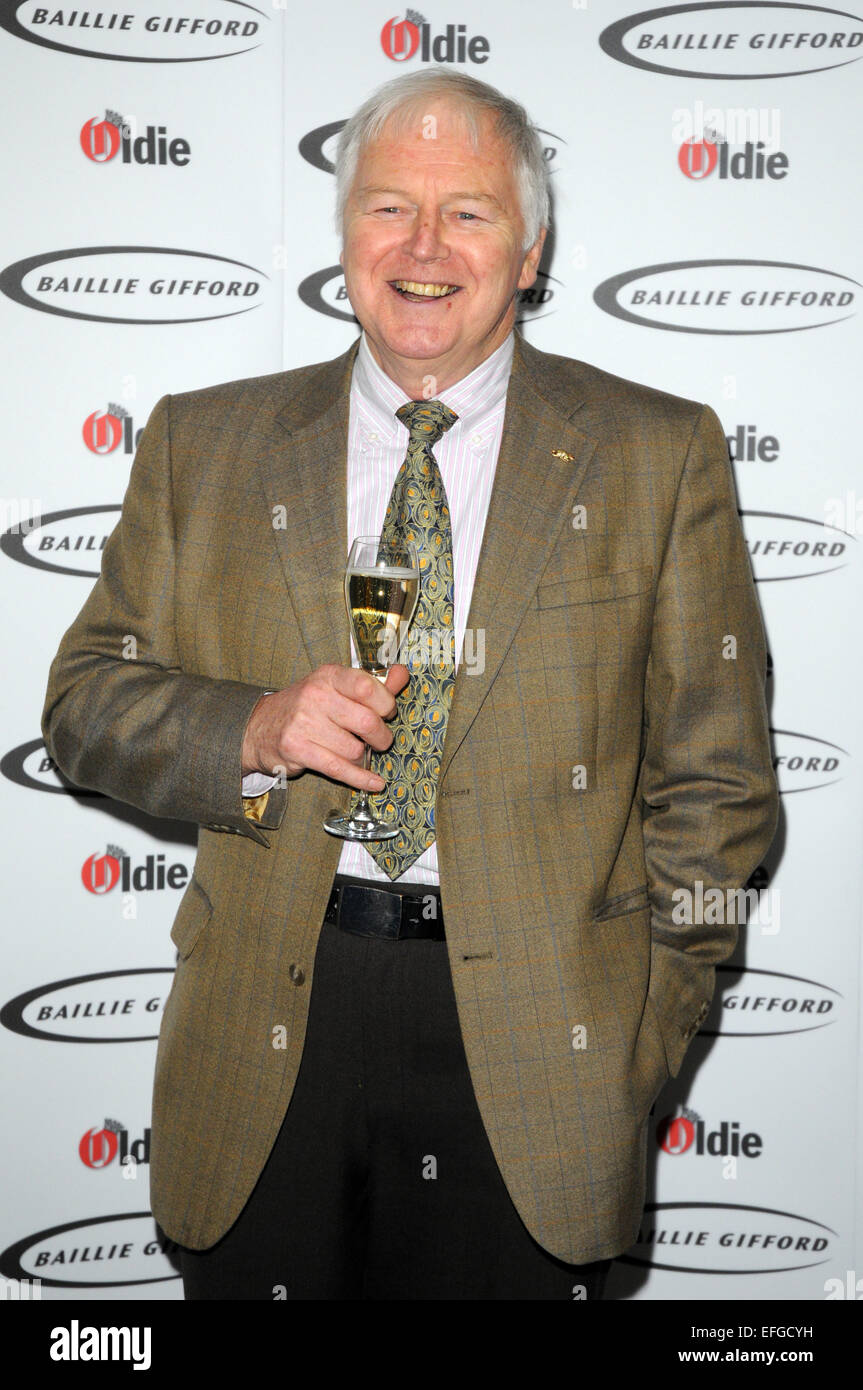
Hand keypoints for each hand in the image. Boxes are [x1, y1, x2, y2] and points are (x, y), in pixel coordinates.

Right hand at [241, 664, 408, 791]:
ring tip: (354, 752)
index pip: (368, 687)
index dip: (387, 704)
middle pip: (368, 722)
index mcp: (329, 676)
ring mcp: (304, 723)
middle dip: (381, 737)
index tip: (387, 713)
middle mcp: (315, 695)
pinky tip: (374, 783)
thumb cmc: (307, 708)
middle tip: (379, 740)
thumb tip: (402, 674)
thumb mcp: (336, 688)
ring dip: (362, 757)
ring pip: (355, 750)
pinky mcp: (298, 750)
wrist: (260, 728)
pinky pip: (339, 769)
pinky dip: (361, 779)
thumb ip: (372, 684)